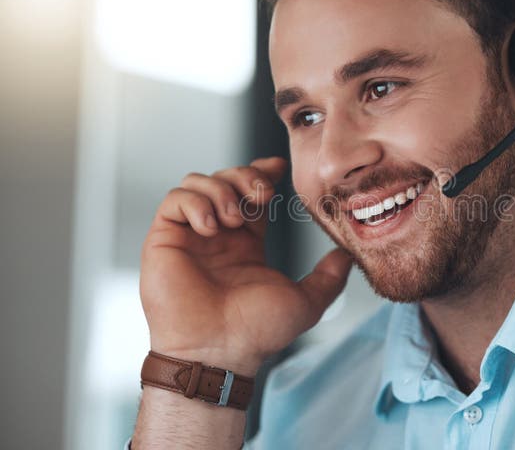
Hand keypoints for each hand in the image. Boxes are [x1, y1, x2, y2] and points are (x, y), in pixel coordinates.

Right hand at [139, 157, 351, 375]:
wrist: (220, 351)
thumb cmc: (257, 333)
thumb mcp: (305, 301)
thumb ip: (328, 277)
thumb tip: (348, 256)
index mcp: (246, 244)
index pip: (250, 193)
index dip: (262, 172)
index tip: (280, 166)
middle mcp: (217, 236)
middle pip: (225, 179)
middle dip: (246, 175)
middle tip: (262, 193)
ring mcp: (189, 237)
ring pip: (197, 183)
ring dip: (221, 190)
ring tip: (234, 219)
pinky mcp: (163, 241)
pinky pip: (174, 200)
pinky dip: (195, 203)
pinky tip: (212, 226)